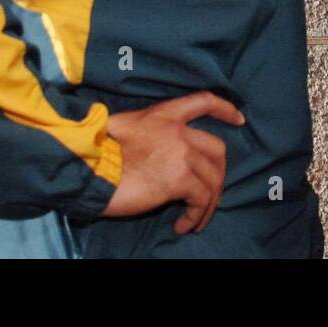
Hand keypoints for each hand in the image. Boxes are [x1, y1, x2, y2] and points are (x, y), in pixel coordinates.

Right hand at [101, 90, 244, 234]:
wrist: (87, 168)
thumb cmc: (97, 150)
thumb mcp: (123, 126)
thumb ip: (145, 131)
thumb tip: (149, 145)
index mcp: (164, 114)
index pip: (205, 101)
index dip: (226, 109)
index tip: (239, 120)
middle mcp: (178, 131)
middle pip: (218, 149)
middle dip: (219, 173)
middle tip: (209, 193)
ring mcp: (181, 154)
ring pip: (213, 179)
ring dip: (209, 203)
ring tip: (196, 219)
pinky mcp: (178, 180)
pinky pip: (201, 200)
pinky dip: (196, 215)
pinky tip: (183, 225)